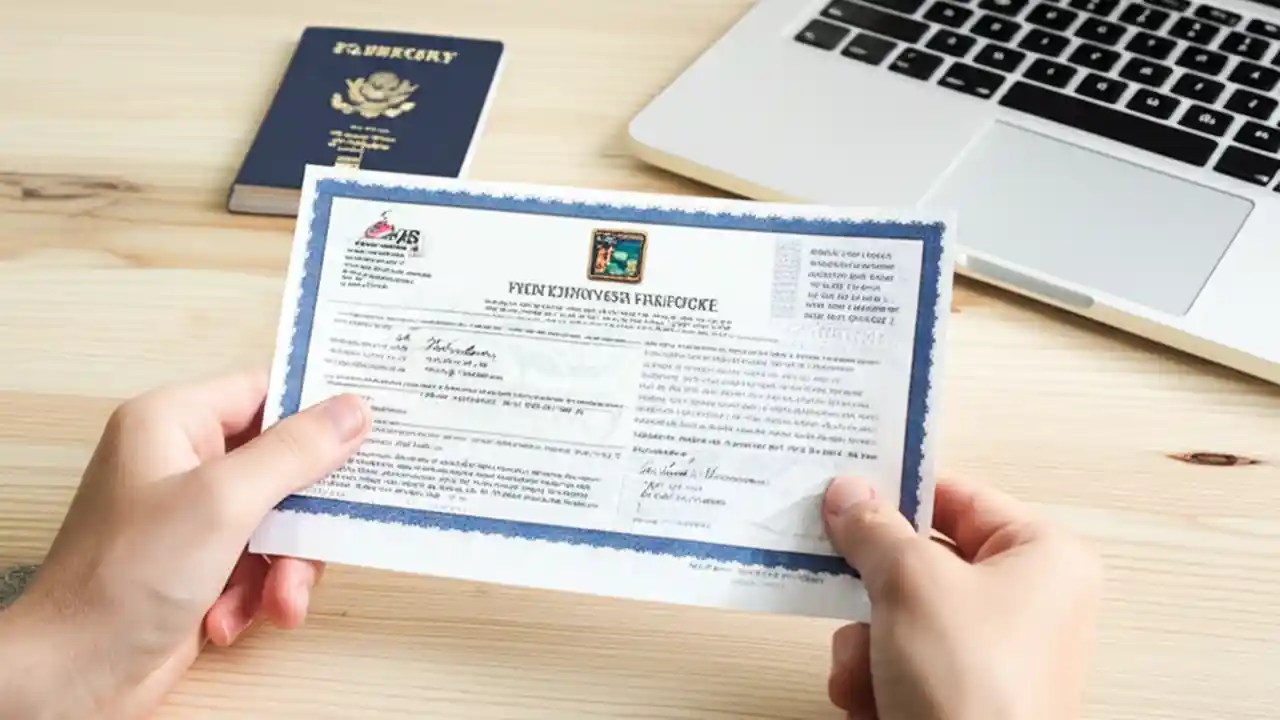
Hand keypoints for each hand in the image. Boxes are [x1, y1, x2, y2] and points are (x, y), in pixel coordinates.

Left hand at [3, 371, 369, 718]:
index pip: (264, 391)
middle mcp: (181, 460)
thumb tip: (352, 410)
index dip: (316, 409)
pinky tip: (235, 617)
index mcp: (172, 421)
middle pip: (282, 462)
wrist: (74, 673)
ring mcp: (190, 513)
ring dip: (287, 565)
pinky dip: (260, 591)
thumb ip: (295, 452)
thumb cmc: (124, 579)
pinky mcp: (198, 561)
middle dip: (305, 514)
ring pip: (279, 519)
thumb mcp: (224, 502)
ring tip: (280, 599)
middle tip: (328, 536)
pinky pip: (259, 560)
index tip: (368, 428)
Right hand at [823, 476, 1100, 719]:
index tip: (843, 486)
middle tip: (830, 573)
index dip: (898, 490)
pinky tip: (873, 703)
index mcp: (1044, 558)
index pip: (960, 496)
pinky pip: (902, 662)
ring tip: (867, 672)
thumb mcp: (912, 584)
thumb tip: (846, 491)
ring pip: (900, 616)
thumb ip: (874, 529)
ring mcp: (996, 654)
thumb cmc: (971, 684)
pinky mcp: (964, 696)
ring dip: (866, 644)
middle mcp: (1028, 602)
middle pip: (922, 561)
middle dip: (871, 587)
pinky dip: (875, 680)